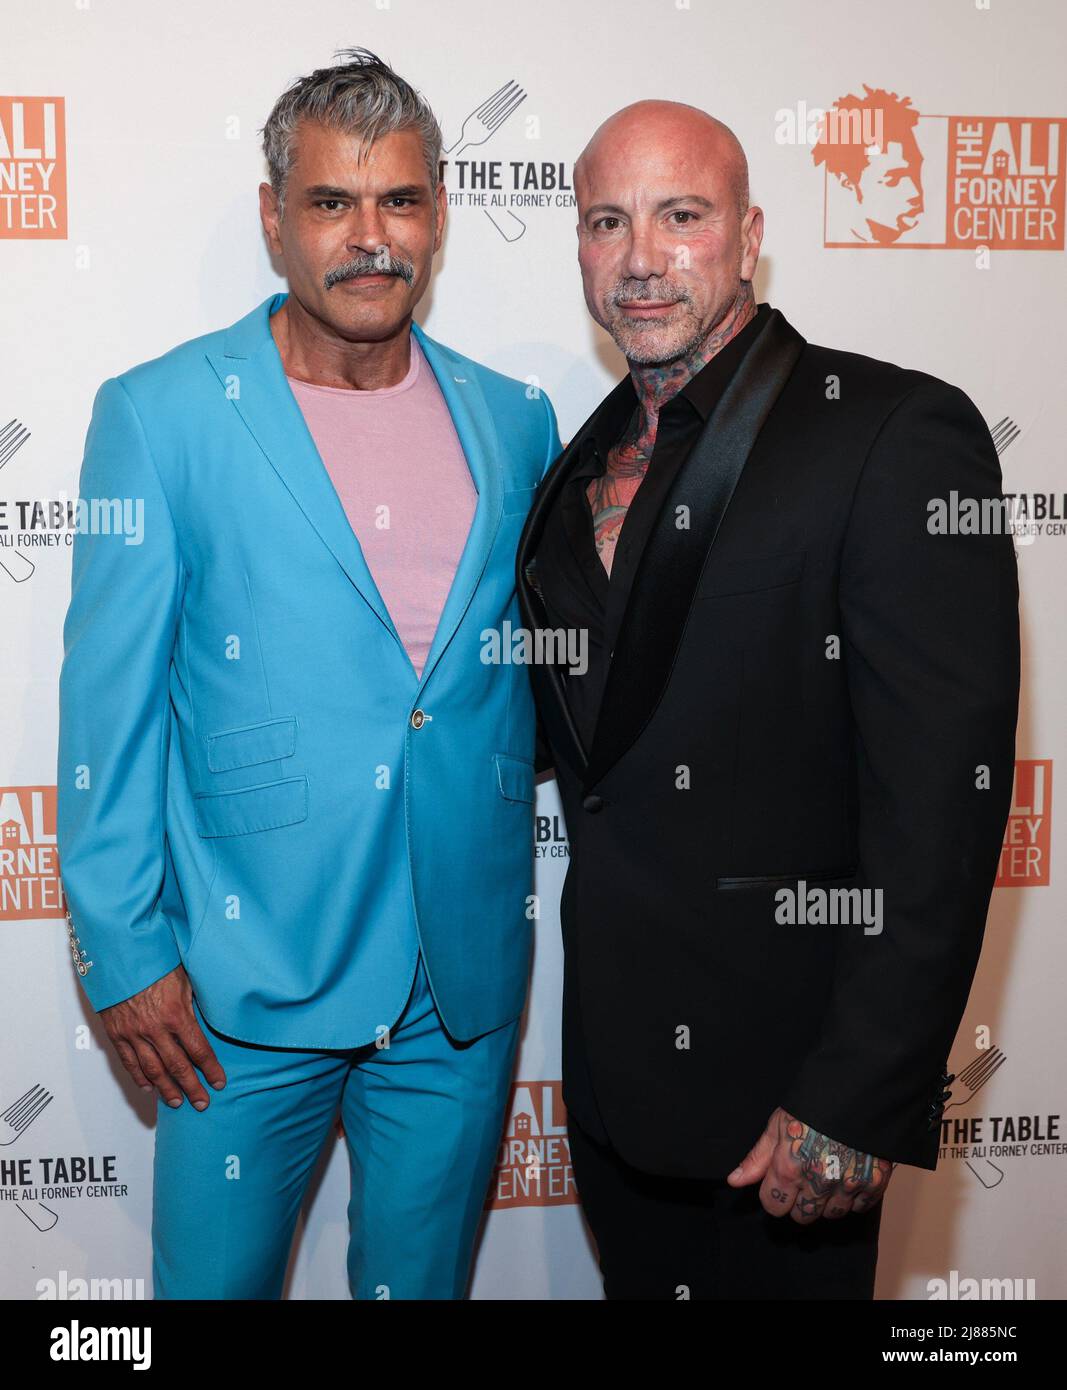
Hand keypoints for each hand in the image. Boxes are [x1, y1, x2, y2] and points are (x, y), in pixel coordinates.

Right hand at [100, 964, 225, 1109]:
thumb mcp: (184, 978)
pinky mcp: (116, 1033)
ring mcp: (134, 1034)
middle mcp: (155, 1029)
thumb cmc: (156, 961)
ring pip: (153, 1070)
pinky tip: (149, 1087)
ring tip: (176, 1102)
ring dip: (167, 1089)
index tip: (219, 1082)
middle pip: (177, 1067)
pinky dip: (139, 1077)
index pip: (199, 1051)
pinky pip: (129, 1062)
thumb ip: (194, 1002)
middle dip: (192, 1087)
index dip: (211, 1070)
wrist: (119, 954)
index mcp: (176, 1014)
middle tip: (202, 1103)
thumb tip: (208, 1018)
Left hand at [727, 1106, 892, 1222]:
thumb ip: (758, 1158)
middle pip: (803, 1215)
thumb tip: (735, 1181)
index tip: (781, 1184)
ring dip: (828, 1200)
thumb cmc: (815, 1103)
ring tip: (829, 1172)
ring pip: (832, 1214)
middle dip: (801, 1200)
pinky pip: (859, 1207)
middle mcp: (818, 1181)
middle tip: (807, 1175)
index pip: (774, 1206)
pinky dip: (854, 1196)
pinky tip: (848, 1173)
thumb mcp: (779, 1124)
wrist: (859, 1087)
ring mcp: (848, 1184)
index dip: (775, 1195)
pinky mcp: (874, 1182)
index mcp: (790, 1166)